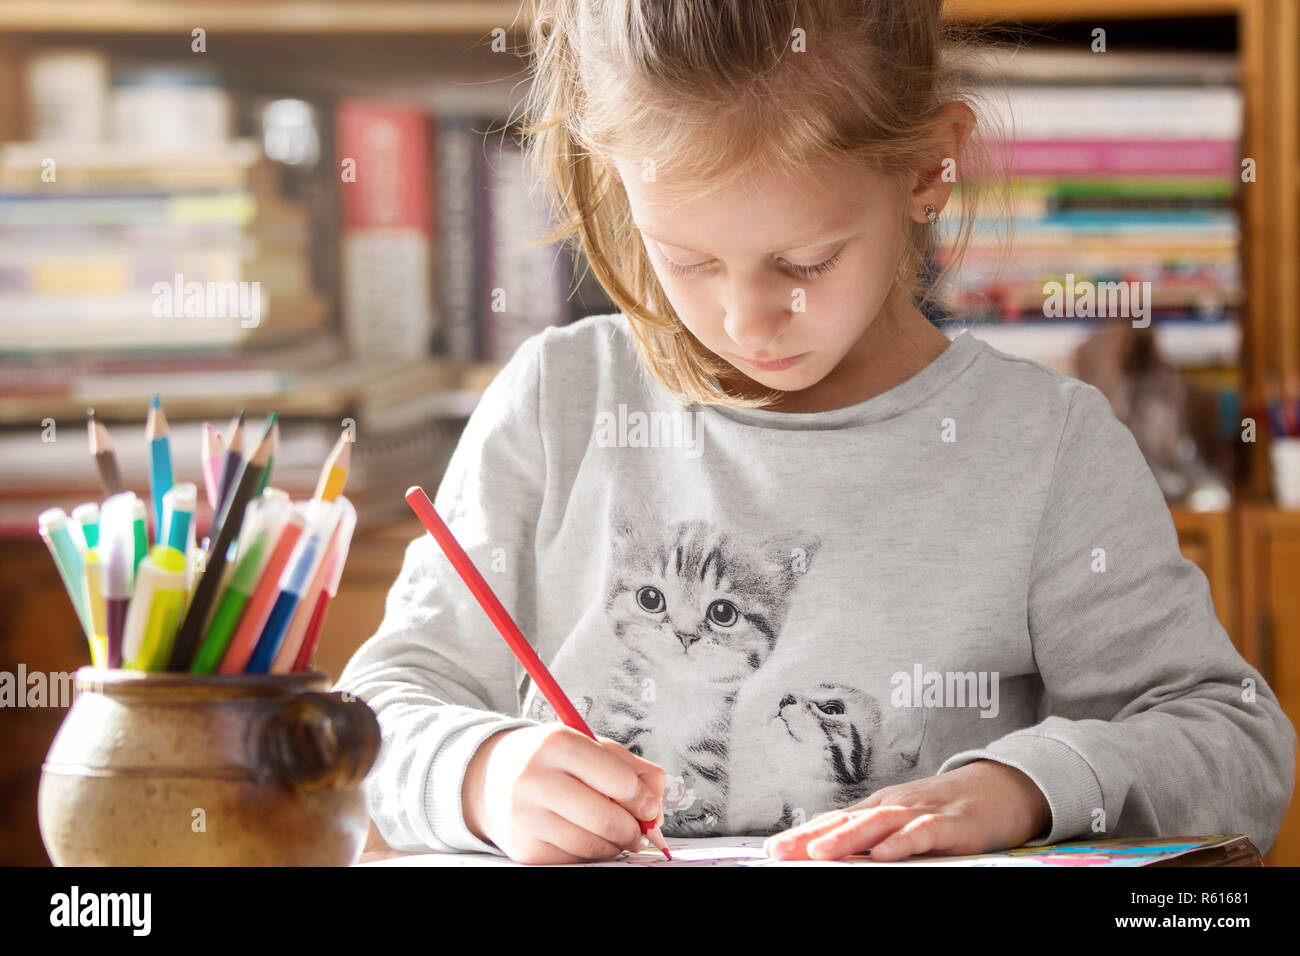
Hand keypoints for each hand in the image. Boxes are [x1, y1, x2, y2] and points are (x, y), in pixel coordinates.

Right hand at [462, 723, 666, 864]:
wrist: (492, 778)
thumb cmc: (551, 761)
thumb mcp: (588, 746)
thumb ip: (631, 767)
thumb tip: (657, 801)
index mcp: (556, 743)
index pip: (617, 779)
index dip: (643, 798)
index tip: (649, 806)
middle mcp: (534, 778)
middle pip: (606, 818)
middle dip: (634, 830)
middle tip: (639, 830)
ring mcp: (524, 816)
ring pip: (592, 844)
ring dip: (615, 845)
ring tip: (615, 833)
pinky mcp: (522, 848)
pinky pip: (574, 860)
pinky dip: (590, 854)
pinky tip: (586, 837)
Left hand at [763, 759, 1050, 861]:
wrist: (1000, 788)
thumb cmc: (945, 809)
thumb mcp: (904, 822)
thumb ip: (871, 836)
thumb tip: (828, 853)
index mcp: (879, 808)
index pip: (835, 820)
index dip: (803, 834)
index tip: (772, 848)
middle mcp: (895, 806)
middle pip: (848, 820)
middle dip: (812, 837)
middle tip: (781, 852)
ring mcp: (923, 812)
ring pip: (880, 824)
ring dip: (848, 838)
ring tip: (820, 853)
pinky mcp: (953, 825)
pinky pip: (925, 833)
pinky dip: (904, 842)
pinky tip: (885, 853)